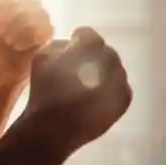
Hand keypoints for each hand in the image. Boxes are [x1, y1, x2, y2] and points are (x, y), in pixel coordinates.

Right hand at [21, 26, 132, 152]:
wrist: (54, 129)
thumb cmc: (44, 91)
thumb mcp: (42, 57)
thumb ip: (59, 44)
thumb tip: (71, 45)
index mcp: (91, 45)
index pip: (87, 35)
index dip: (77, 40)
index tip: (71, 48)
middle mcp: (111, 59)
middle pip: (103, 51)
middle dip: (92, 57)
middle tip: (78, 69)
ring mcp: (121, 80)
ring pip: (113, 69)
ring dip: (101, 72)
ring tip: (86, 85)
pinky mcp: (124, 100)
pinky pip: (119, 88)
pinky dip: (109, 89)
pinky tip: (94, 97)